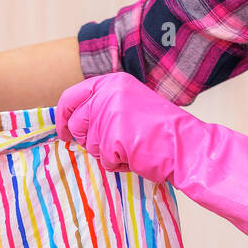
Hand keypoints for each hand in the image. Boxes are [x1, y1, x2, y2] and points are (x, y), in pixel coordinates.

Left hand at [55, 73, 187, 184]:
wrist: (186, 144)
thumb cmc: (160, 129)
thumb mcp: (129, 103)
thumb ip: (104, 106)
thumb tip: (74, 123)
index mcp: (112, 82)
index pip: (71, 97)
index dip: (62, 117)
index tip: (63, 131)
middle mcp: (108, 94)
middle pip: (76, 125)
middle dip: (89, 140)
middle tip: (114, 143)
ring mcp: (109, 115)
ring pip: (89, 145)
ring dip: (107, 154)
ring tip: (131, 147)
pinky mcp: (113, 138)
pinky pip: (104, 160)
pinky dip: (118, 165)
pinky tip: (135, 156)